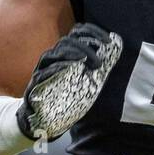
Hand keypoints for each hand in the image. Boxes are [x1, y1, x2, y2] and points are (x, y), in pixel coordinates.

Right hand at [17, 22, 122, 141]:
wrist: (48, 122)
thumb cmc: (69, 99)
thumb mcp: (90, 80)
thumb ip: (100, 64)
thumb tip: (117, 45)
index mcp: (66, 54)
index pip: (77, 33)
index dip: (93, 32)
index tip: (109, 40)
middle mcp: (53, 59)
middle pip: (66, 41)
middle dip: (85, 46)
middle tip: (99, 62)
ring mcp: (43, 71)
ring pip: (54, 53)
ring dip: (72, 53)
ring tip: (87, 59)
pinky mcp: (36, 85)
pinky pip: (44, 71)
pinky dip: (58, 67)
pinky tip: (71, 67)